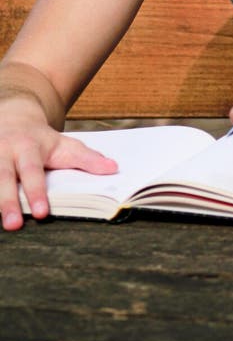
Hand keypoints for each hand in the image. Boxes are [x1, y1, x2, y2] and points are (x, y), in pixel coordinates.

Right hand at [0, 100, 117, 230]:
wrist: (13, 115)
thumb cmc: (42, 139)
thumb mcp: (65, 144)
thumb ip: (87, 158)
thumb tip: (114, 169)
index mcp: (29, 147)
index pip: (34, 172)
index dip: (37, 192)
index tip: (42, 213)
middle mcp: (5, 151)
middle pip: (3, 177)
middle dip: (8, 201)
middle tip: (14, 226)